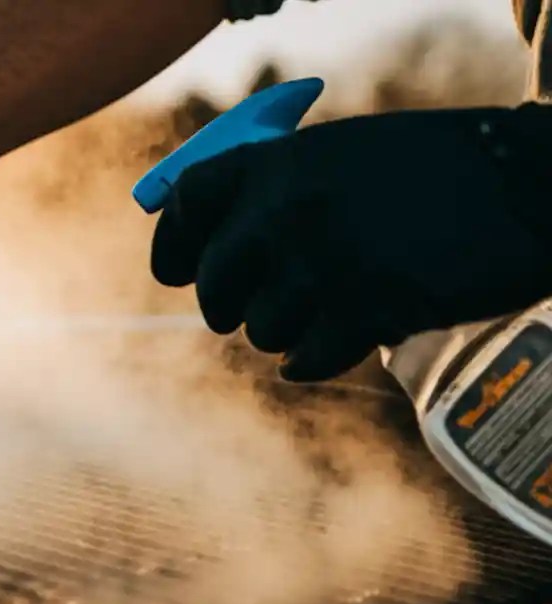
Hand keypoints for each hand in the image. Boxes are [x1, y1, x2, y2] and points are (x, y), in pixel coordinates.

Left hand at [150, 106, 551, 381]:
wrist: (527, 184)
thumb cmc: (434, 170)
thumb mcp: (340, 156)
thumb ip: (277, 190)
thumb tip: (218, 244)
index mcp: (277, 162)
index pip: (186, 203)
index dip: (172, 245)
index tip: (178, 271)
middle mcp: (285, 211)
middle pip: (211, 285)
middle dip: (229, 303)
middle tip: (258, 304)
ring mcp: (322, 262)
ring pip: (259, 330)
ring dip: (288, 329)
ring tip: (332, 305)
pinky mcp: (363, 311)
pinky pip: (301, 360)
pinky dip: (315, 358)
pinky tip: (341, 339)